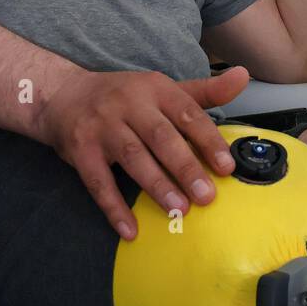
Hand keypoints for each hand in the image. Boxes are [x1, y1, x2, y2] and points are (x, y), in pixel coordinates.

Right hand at [30, 66, 250, 240]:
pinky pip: (98, 182)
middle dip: (185, 167)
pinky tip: (130, 229)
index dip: (207, 141)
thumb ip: (204, 91)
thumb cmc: (124, 97)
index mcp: (155, 89)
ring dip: (156, 185)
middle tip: (206, 196)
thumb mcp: (162, 89)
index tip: (226, 167)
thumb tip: (243, 76)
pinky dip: (114, 207)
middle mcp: (128, 104)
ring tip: (178, 209)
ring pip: (133, 157)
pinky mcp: (81, 151)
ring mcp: (102, 127)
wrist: (63, 96)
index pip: (187, 114)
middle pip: (161, 137)